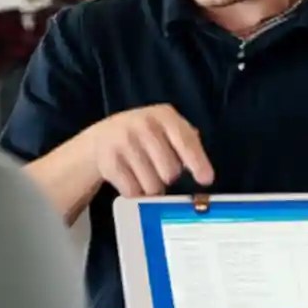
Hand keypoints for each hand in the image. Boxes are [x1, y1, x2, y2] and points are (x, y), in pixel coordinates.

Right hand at [82, 104, 213, 196]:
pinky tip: (130, 177)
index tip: (206, 180)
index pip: (186, 140)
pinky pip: (133, 191)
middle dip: (168, 177)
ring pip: (152, 186)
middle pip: (170, 171)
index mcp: (163, 115)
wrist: (101, 137)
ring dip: (151, 187)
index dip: (198, 162)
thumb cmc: (142, 135)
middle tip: (159, 169)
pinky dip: (134, 191)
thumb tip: (204, 173)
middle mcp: (143, 125)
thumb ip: (186, 142)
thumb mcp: (164, 127)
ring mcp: (124, 143)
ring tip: (142, 173)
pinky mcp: (109, 162)